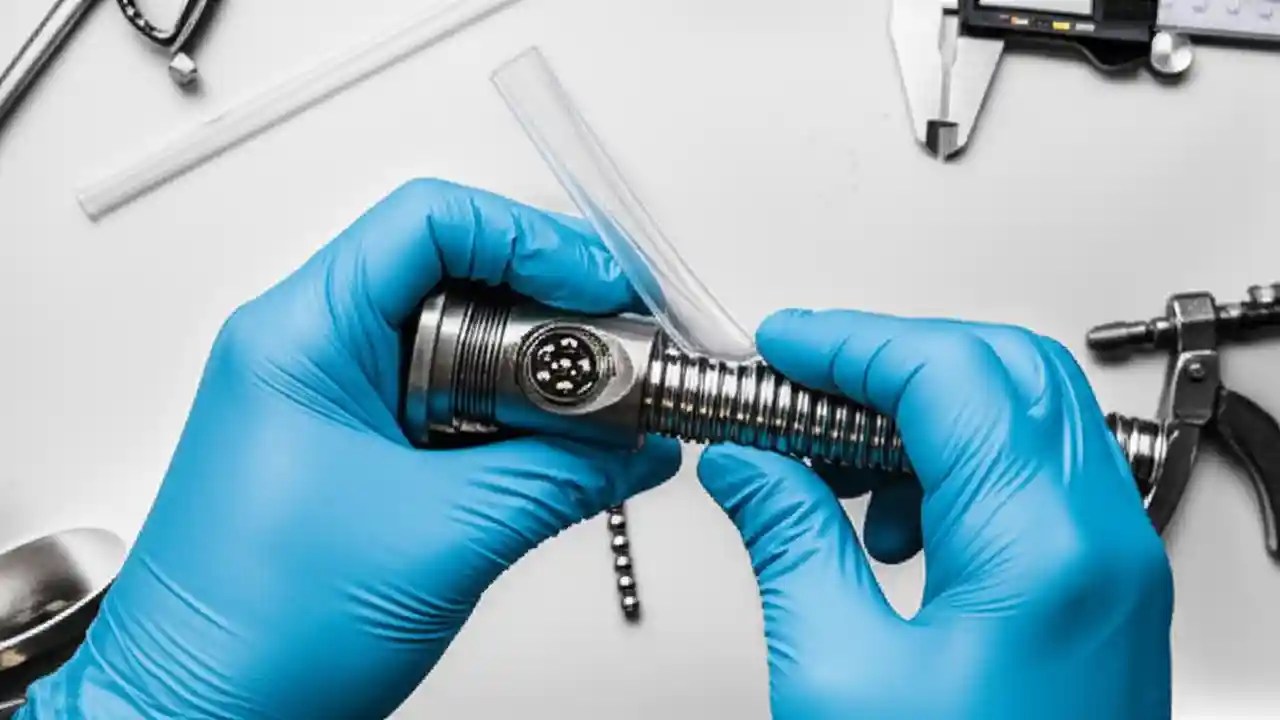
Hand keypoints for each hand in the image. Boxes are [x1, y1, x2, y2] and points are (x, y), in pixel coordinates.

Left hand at [21, 180, 679, 718]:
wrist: (201, 716)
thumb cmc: (254, 633)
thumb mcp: (442, 538)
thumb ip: (561, 476)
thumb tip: (636, 442)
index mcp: (302, 337)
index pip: (431, 224)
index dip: (533, 239)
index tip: (605, 284)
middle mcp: (313, 354)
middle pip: (457, 276)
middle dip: (553, 312)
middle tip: (622, 353)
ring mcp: (334, 403)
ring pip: (462, 344)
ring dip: (539, 374)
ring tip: (600, 411)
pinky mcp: (359, 450)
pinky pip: (453, 405)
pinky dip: (514, 421)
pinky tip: (557, 453)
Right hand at [699, 310, 1172, 718]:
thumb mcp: (835, 675)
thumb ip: (788, 543)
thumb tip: (747, 465)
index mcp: (1040, 552)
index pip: (947, 372)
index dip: (851, 341)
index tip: (784, 345)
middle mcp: (1100, 545)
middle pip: (1004, 369)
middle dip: (893, 356)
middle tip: (803, 378)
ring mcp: (1113, 568)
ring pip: (1026, 413)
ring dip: (926, 408)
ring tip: (835, 454)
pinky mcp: (1100, 594)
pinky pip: (1035, 478)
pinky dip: (958, 463)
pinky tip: (892, 516)